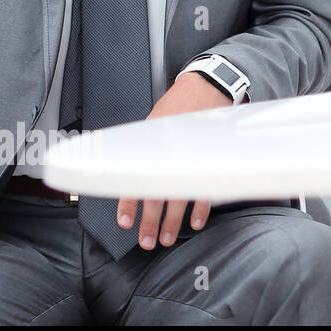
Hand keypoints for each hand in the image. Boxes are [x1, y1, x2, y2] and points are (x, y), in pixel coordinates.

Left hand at [116, 72, 233, 249]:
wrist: (205, 89)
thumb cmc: (175, 106)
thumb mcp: (150, 123)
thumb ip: (139, 147)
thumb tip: (121, 167)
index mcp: (152, 145)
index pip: (136, 179)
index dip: (129, 202)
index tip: (124, 221)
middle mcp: (170, 155)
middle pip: (158, 195)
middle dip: (151, 222)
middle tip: (146, 241)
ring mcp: (191, 160)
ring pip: (180, 199)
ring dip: (172, 222)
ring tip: (167, 238)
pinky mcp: (209, 162)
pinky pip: (204, 191)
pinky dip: (199, 209)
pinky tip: (194, 223)